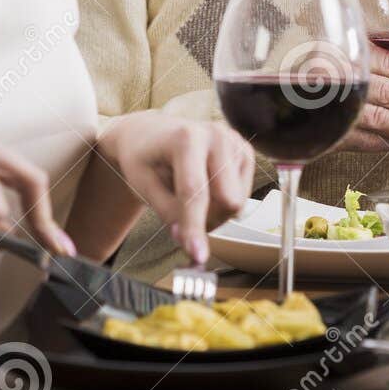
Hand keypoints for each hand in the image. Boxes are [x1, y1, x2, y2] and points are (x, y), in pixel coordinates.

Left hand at [95, 110, 253, 264]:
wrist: (151, 134)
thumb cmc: (144, 158)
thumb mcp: (143, 186)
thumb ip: (168, 214)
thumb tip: (192, 243)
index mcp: (186, 137)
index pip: (195, 191)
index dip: (196, 226)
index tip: (198, 255)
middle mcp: (217, 134)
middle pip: (228, 200)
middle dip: (206, 219)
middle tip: (180, 220)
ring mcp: (235, 141)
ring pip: (237, 201)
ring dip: (214, 212)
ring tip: (190, 199)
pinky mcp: (245, 151)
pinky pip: (243, 195)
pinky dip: (223, 202)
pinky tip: (206, 189)